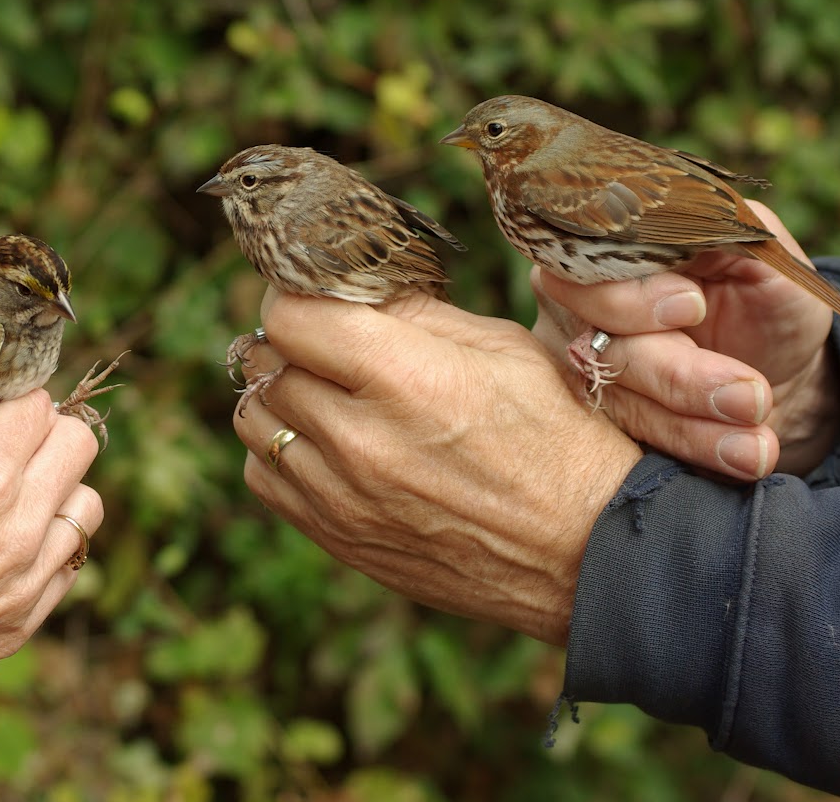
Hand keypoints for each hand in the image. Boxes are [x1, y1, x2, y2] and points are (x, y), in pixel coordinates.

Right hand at [0, 390, 101, 706]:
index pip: (35, 408)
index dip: (15, 399)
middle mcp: (17, 528)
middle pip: (78, 444)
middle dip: (47, 432)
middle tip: (15, 442)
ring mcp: (29, 580)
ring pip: (88, 504)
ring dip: (59, 488)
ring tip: (18, 496)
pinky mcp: (26, 621)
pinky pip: (68, 562)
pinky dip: (50, 542)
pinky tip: (9, 544)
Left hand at [236, 290, 641, 645]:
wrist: (585, 554)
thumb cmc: (556, 439)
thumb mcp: (503, 350)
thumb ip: (415, 313)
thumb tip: (351, 286)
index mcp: (405, 379)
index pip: (288, 316)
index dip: (297, 296)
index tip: (319, 298)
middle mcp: (360, 440)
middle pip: (266, 363)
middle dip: (293, 342)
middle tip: (330, 342)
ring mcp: (341, 497)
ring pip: (255, 420)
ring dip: (280, 396)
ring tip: (327, 392)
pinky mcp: (336, 538)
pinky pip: (265, 477)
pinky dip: (282, 452)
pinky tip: (327, 443)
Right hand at [531, 200, 839, 477]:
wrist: (775, 370)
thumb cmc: (764, 302)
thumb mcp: (766, 258)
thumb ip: (739, 234)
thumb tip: (712, 233)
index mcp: (612, 247)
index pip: (587, 268)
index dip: (632, 294)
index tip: (693, 306)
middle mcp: (577, 301)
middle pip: (598, 342)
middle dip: (677, 374)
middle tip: (750, 395)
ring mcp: (579, 360)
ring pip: (619, 397)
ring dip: (693, 424)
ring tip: (758, 443)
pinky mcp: (598, 412)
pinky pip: (634, 436)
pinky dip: (693, 446)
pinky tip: (739, 454)